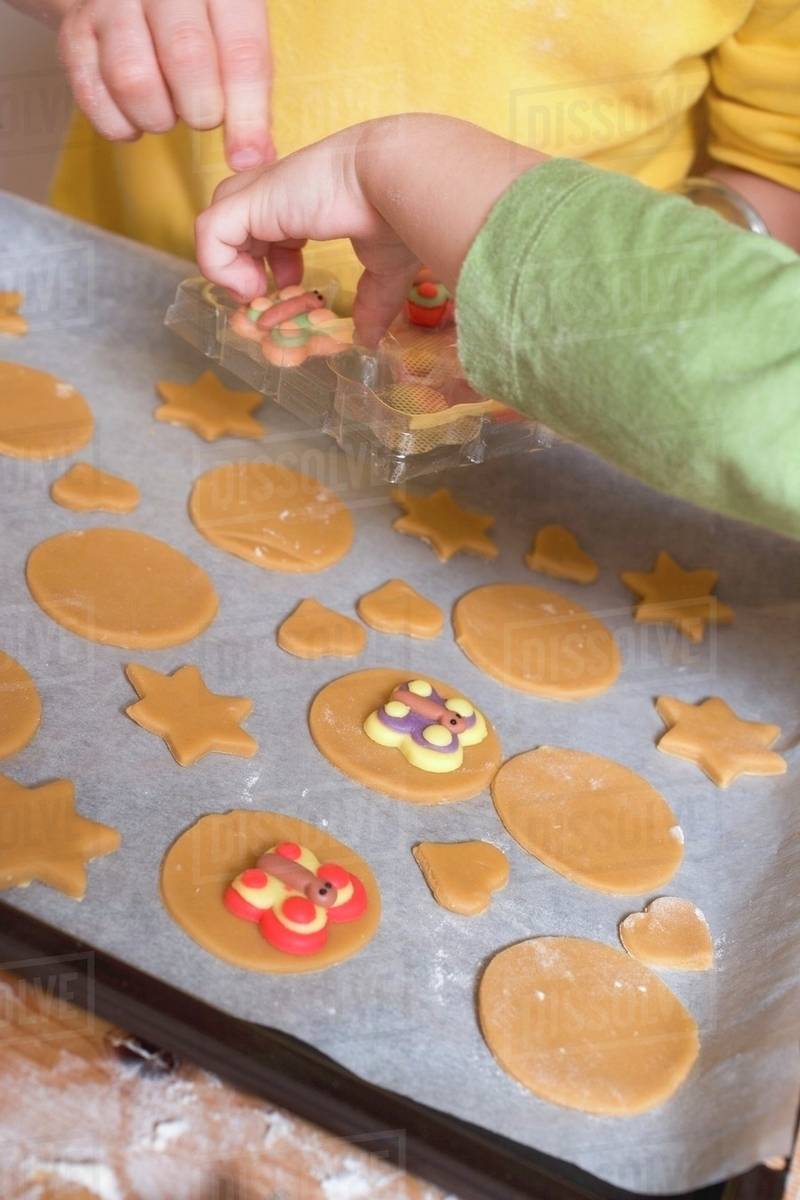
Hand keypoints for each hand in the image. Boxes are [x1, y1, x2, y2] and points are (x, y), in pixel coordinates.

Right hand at [57, 0, 272, 169]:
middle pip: (185, 56)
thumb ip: (251, 93)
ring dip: (156, 117)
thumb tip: (254, 158)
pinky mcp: (74, 33)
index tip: (246, 158)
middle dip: (200, 110)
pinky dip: (119, 124)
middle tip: (203, 116)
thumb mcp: (236, 39)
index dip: (247, 115)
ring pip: (132, 78)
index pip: (242, 50)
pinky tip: (135, 118)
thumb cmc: (199, 24)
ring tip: (167, 112)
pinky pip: (93, 94)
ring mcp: (110, 4)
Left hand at [197, 123, 420, 343]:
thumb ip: (372, 301)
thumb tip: (369, 337)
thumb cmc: (401, 214)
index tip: (292, 285)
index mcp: (309, 198)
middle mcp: (281, 191)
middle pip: (235, 220)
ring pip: (217, 225)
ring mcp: (263, 193)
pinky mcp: (250, 201)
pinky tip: (252, 285)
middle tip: (265, 292)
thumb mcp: (385, 269)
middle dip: (244, 262)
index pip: (268, 220)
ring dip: (230, 267)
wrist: (400, 181)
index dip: (271, 257)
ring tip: (257, 291)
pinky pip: (208, 234)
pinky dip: (219, 267)